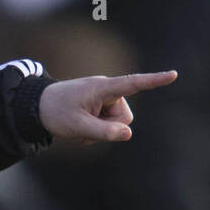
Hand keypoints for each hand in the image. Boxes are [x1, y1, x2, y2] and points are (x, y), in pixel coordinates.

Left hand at [38, 71, 177, 145]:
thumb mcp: (78, 127)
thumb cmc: (55, 113)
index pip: (133, 84)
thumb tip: (128, 134)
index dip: (154, 81)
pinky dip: (97, 130)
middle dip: (110, 128)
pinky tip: (81, 129)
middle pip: (124, 117)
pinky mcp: (99, 105)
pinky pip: (108, 123)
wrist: (36, 107)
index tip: (173, 74)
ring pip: (117, 122)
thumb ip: (103, 132)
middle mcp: (107, 90)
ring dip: (101, 131)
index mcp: (103, 88)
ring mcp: (103, 98)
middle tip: (84, 130)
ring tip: (80, 129)